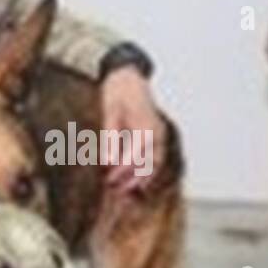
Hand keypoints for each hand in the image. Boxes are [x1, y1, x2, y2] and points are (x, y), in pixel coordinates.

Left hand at [100, 68, 165, 194]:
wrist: (128, 75)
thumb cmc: (117, 91)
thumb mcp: (110, 113)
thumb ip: (110, 139)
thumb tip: (107, 163)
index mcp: (145, 127)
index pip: (135, 158)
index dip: (122, 173)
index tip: (108, 181)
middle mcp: (157, 133)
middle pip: (148, 165)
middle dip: (133, 181)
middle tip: (116, 191)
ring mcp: (159, 133)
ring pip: (155, 164)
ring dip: (142, 178)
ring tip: (127, 191)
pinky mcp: (157, 133)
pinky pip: (156, 157)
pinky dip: (148, 170)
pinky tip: (137, 179)